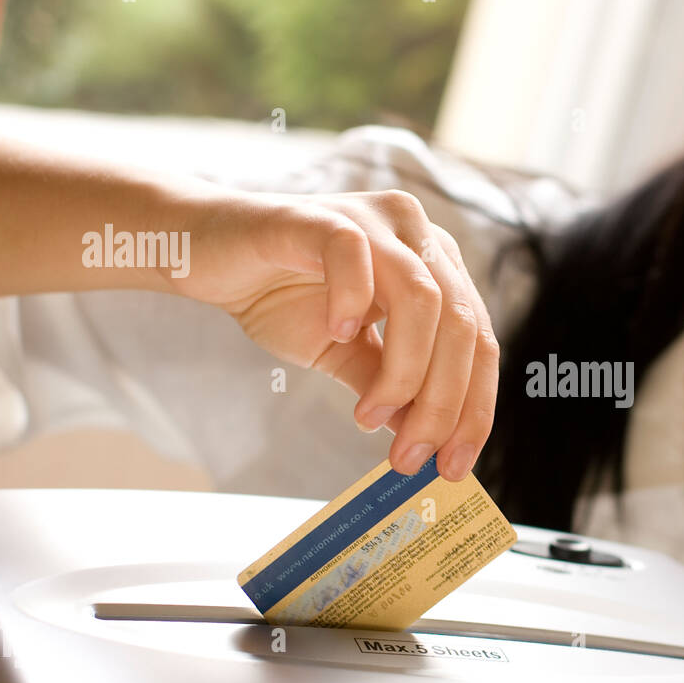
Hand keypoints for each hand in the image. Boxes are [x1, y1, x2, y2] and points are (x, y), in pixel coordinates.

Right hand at [162, 186, 499, 480]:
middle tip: (410, 457)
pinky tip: (338, 337)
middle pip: (462, 326)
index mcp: (436, 265)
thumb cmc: (278, 296)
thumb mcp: (345, 355)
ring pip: (424, 300)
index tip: (454, 467)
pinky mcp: (321, 216)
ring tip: (370, 416)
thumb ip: (389, 387)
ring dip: (405, 372)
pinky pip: (355, 256)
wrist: (203, 253)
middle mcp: (417, 233)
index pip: (480, 340)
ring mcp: (373, 218)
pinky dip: (351, 302)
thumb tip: (425, 442)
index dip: (475, 408)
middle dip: (443, 404)